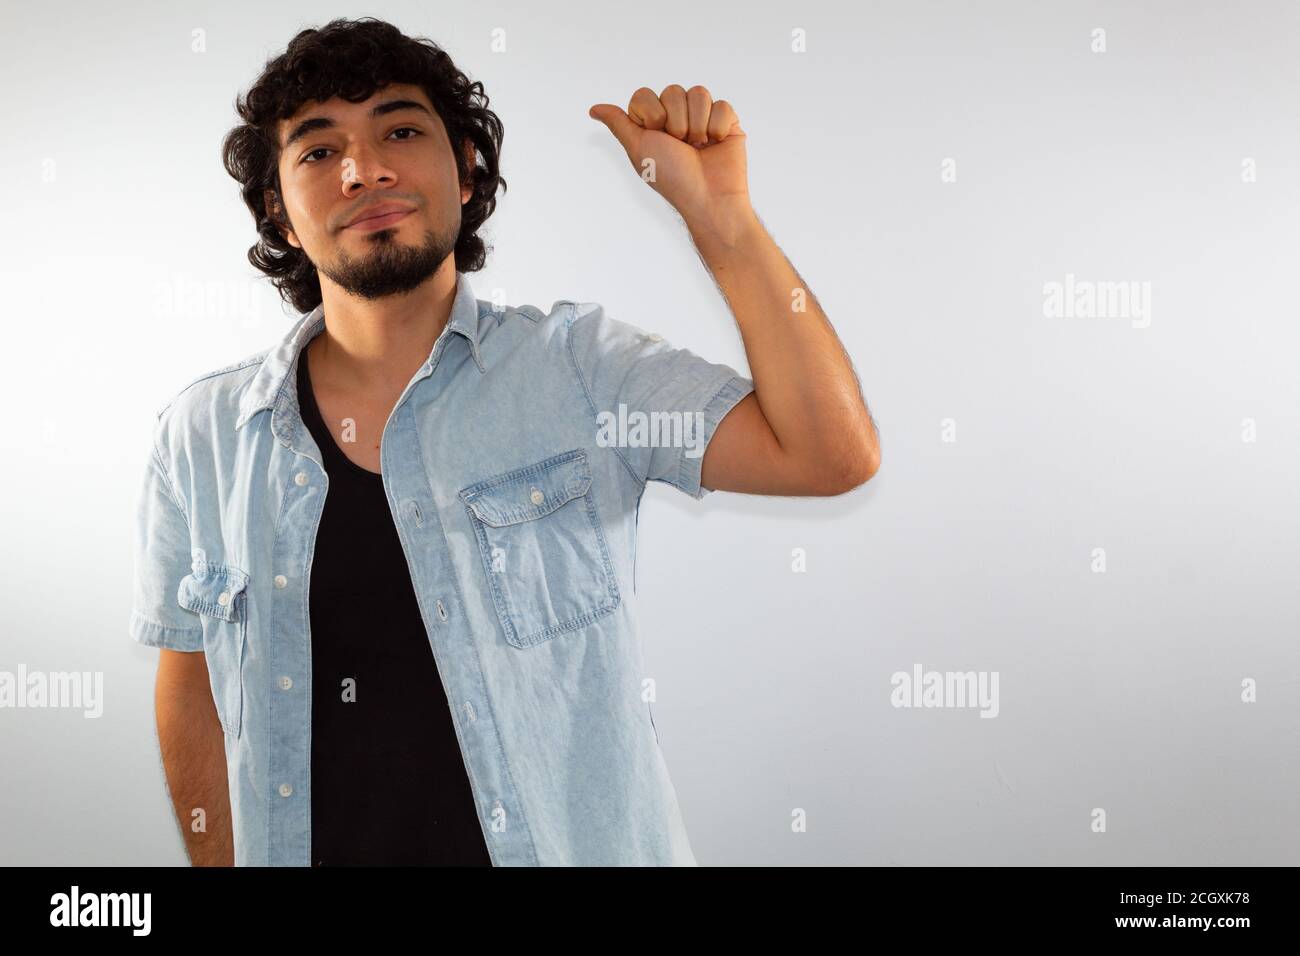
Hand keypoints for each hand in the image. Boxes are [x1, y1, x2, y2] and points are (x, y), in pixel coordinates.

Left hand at [589, 85, 750, 229]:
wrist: (708, 198)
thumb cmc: (673, 178)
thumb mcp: (638, 149)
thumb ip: (619, 124)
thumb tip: (594, 109)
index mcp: (654, 122)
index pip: (645, 95)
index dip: (651, 116)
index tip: (658, 139)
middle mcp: (678, 117)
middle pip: (673, 90)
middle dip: (676, 122)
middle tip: (681, 146)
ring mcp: (702, 118)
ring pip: (699, 93)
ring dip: (697, 125)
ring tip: (699, 147)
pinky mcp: (727, 122)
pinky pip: (722, 105)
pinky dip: (718, 127)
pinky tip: (716, 144)